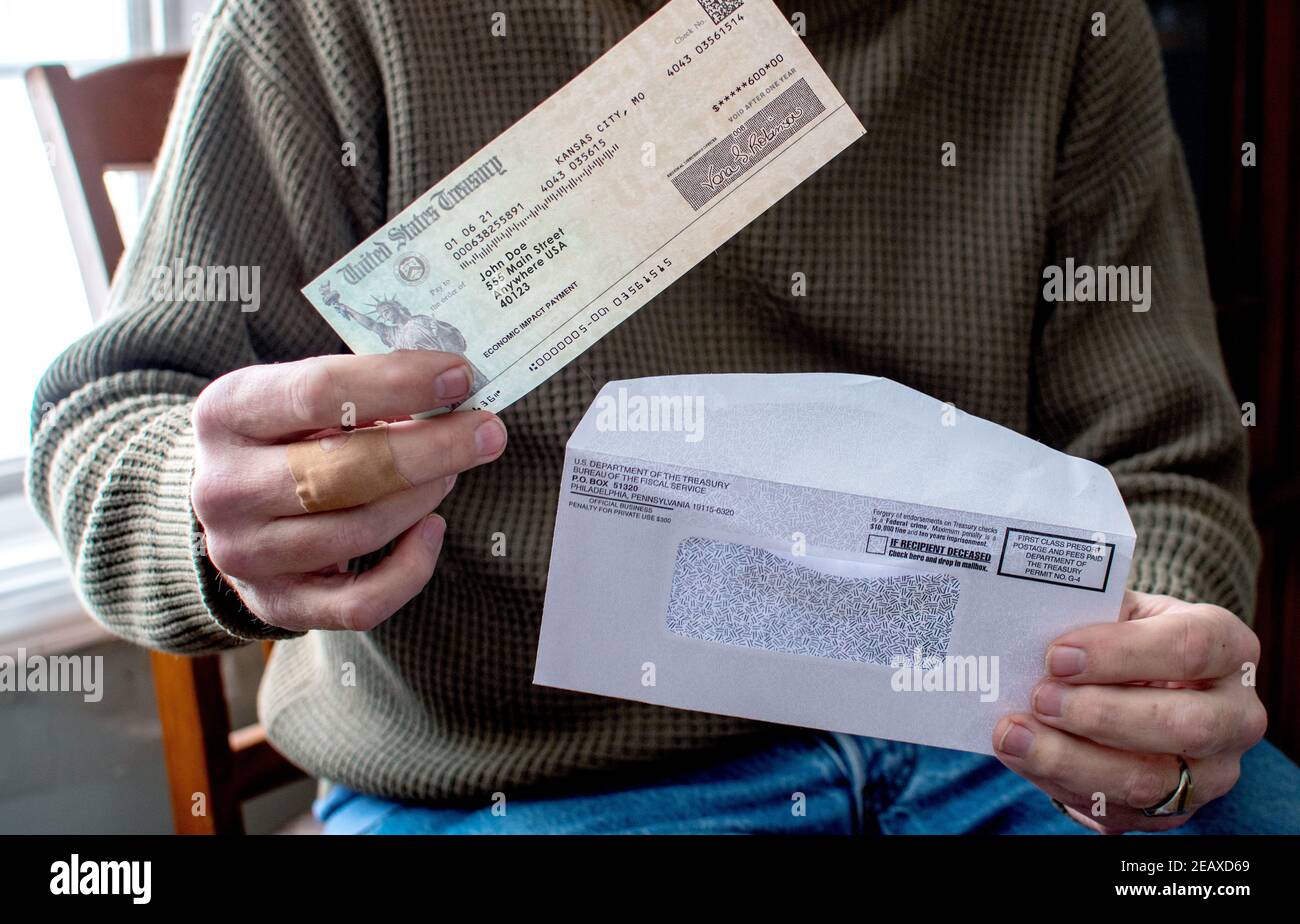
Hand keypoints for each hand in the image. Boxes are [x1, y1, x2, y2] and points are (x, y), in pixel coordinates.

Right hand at [190, 350, 507, 631]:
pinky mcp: (276, 604)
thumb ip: (363, 391)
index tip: (459, 377)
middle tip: (487, 432)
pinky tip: (431, 530)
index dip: (397, 383)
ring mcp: (244, 554)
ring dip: (422, 498)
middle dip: (431, 449)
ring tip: (451, 471)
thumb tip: (450, 389)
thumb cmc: (285, 437)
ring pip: (359, 532)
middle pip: (342, 470)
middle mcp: (223, 487)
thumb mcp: (300, 397)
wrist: (230, 507)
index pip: (317, 392)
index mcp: (226, 414)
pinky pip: (360, 603)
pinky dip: (410, 569)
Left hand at [992, 591, 1266, 831]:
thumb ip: (1088, 614)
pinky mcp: (1175, 810)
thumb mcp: (1116, 611)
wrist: (1134, 682)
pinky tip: (1025, 757)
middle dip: (1100, 715)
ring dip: (1070, 759)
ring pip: (1149, 780)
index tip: (1058, 655)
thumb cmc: (1122, 638)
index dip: (1121, 653)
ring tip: (1014, 735)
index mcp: (1228, 648)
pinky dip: (1062, 782)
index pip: (1190, 647)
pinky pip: (1119, 809)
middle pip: (1185, 724)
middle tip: (1039, 698)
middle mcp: (1236, 714)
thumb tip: (1030, 626)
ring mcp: (1212, 771)